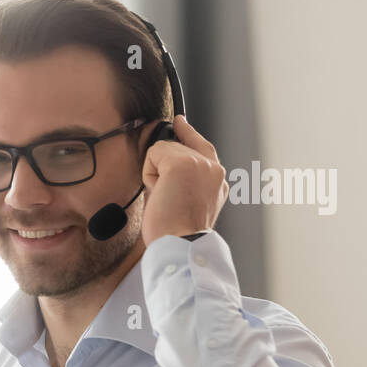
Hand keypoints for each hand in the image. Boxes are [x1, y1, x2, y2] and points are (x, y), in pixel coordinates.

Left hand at [139, 114, 228, 244]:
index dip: (188, 133)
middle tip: (168, 198)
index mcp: (217, 182)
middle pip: (179, 147)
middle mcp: (214, 169)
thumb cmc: (178, 234)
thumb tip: (163, 166)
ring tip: (167, 199)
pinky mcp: (183, 164)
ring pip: (165, 150)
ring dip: (156, 174)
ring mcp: (200, 164)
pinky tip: (160, 193)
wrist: (180, 246)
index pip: (202, 147)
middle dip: (163, 168)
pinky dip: (149, 174)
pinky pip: (153, 154)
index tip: (180, 121)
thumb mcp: (188, 204)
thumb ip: (184, 181)